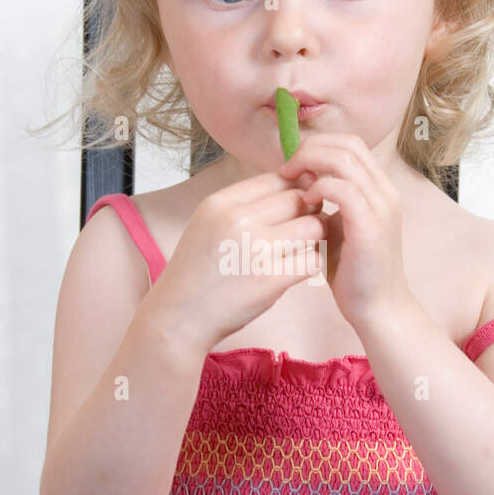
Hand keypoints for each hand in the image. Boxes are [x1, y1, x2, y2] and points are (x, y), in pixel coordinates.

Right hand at [146, 172, 327, 356]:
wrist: (178, 317)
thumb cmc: (198, 272)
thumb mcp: (208, 223)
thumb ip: (244, 205)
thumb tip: (293, 187)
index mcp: (221, 202)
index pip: (279, 177)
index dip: (296, 189)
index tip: (297, 206)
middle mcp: (238, 220)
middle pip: (300, 199)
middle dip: (310, 212)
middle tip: (302, 230)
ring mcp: (256, 250)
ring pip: (314, 227)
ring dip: (315, 239)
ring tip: (300, 250)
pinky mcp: (270, 280)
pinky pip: (313, 260)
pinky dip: (312, 264)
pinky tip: (297, 271)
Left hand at [278, 133, 413, 333]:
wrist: (378, 309)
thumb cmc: (353, 273)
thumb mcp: (336, 228)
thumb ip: (324, 204)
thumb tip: (297, 183)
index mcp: (379, 190)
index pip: (350, 144)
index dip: (319, 145)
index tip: (293, 164)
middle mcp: (385, 192)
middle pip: (348, 144)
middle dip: (311, 148)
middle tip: (286, 168)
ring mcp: (381, 207)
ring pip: (344, 159)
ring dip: (311, 164)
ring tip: (291, 181)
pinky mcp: (371, 226)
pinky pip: (342, 189)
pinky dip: (319, 188)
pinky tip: (305, 203)